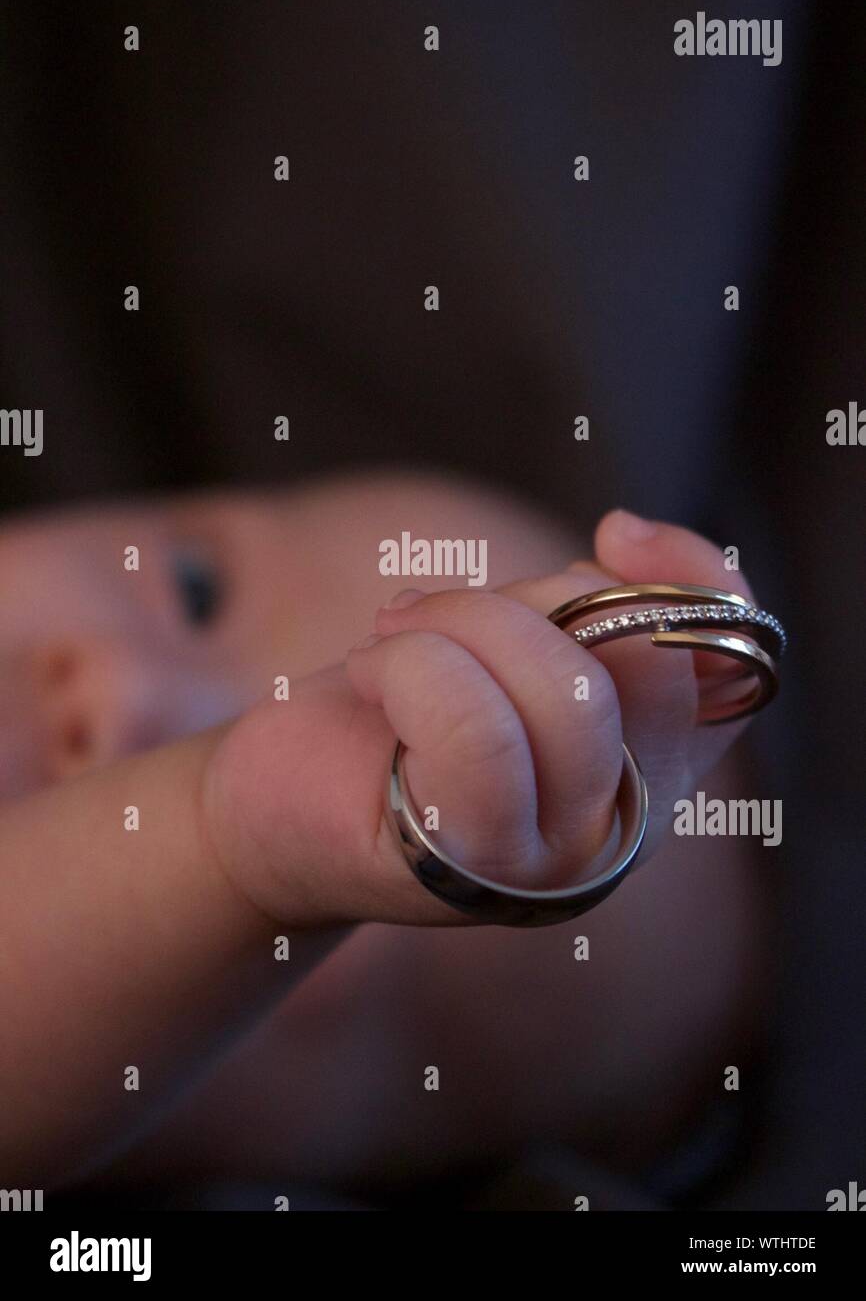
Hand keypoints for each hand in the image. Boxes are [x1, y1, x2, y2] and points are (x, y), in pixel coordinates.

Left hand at [205, 511, 757, 927]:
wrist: (271, 795)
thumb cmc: (389, 707)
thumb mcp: (495, 637)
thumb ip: (573, 612)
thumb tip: (622, 548)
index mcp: (641, 762)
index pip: (732, 668)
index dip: (697, 581)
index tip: (615, 530)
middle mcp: (621, 823)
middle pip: (639, 665)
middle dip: (516, 604)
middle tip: (424, 615)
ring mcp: (559, 859)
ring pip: (564, 690)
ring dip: (454, 629)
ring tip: (388, 646)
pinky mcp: (480, 870)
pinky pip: (476, 728)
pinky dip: (409, 667)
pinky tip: (369, 680)